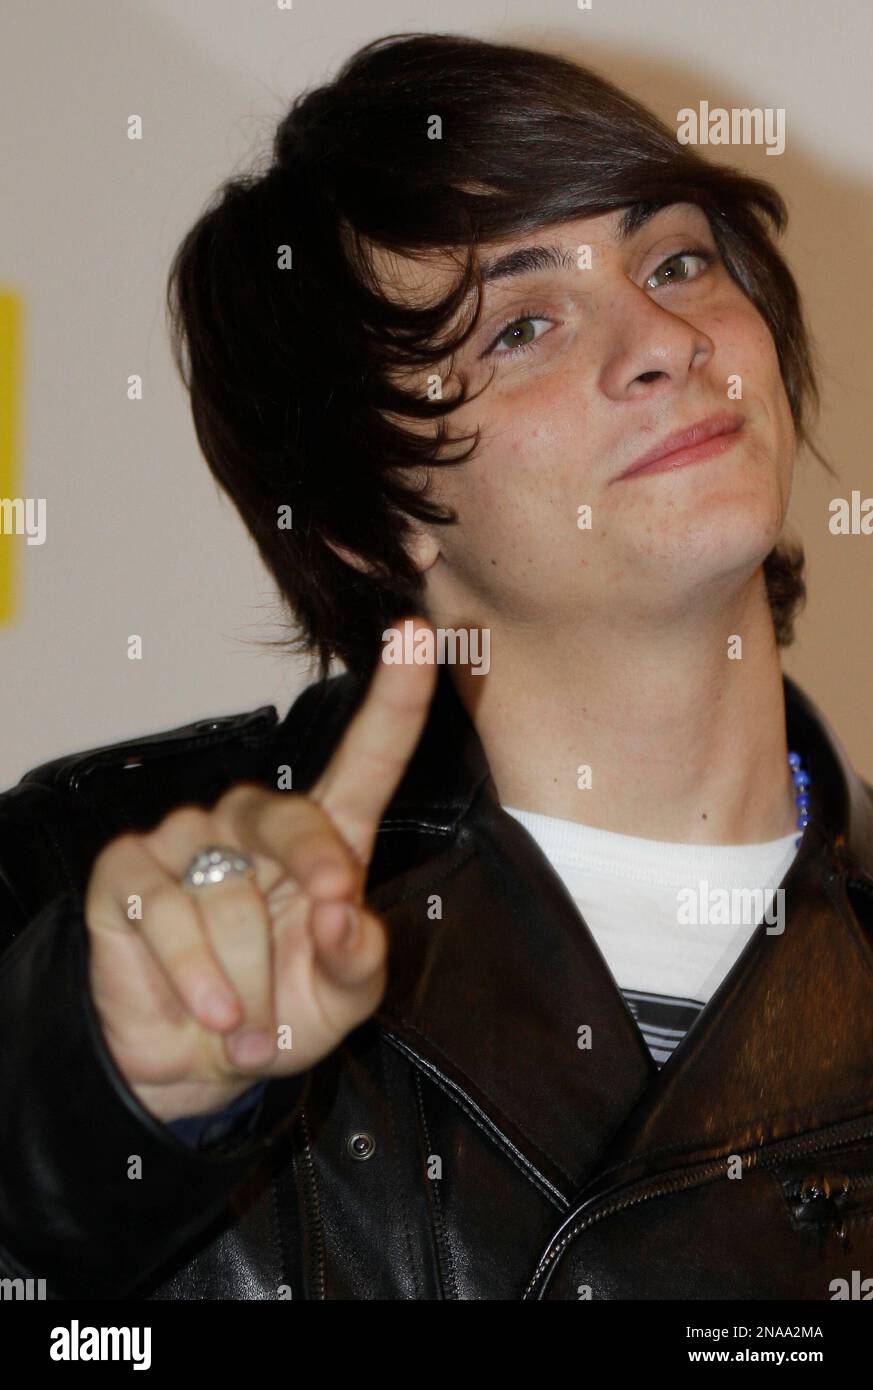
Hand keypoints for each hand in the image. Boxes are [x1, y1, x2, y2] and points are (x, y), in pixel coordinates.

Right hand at [83, 618, 437, 1123]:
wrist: (192, 1063)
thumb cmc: (280, 1012)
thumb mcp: (340, 1000)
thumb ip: (357, 957)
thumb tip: (343, 911)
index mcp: (326, 840)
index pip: (365, 759)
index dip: (394, 700)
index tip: (415, 635)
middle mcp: (255, 823)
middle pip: (292, 819)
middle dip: (313, 873)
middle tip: (325, 922)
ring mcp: (187, 838)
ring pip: (227, 893)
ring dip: (247, 977)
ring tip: (248, 1022)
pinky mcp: (128, 868)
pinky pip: (166, 913)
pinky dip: (195, 976)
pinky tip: (210, 1010)